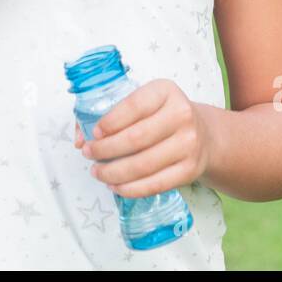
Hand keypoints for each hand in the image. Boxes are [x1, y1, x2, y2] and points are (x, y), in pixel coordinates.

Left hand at [73, 79, 212, 197]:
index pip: (133, 106)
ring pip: (142, 165)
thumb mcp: (144, 102)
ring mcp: (188, 144)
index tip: (93, 133)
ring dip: (113, 173)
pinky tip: (116, 185)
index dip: (110, 122)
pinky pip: (154, 184)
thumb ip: (109, 113)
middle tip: (88, 153)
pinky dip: (130, 189)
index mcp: (165, 92)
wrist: (204, 135)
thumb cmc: (162, 117)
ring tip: (98, 172)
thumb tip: (78, 138)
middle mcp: (181, 115)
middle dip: (104, 150)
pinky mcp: (189, 170)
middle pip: (135, 139)